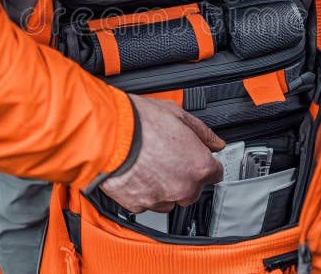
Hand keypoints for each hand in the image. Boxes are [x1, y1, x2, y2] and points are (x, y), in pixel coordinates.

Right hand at [100, 95, 224, 212]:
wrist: (106, 136)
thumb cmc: (139, 123)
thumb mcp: (178, 115)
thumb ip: (203, 133)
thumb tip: (215, 142)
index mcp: (199, 166)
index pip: (215, 173)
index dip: (205, 162)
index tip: (196, 157)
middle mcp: (183, 188)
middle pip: (193, 189)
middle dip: (184, 175)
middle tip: (168, 155)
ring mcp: (161, 199)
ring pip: (170, 198)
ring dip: (165, 185)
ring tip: (150, 163)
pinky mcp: (138, 205)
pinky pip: (148, 202)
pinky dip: (144, 191)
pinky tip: (137, 172)